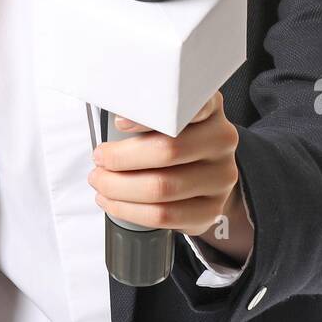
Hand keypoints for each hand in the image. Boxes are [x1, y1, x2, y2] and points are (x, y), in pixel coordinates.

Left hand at [87, 91, 252, 259]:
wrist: (206, 177)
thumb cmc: (176, 142)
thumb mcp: (168, 118)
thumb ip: (147, 114)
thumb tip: (108, 124)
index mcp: (211, 108)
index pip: (187, 106)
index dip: (150, 115)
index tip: (119, 123)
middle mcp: (222, 140)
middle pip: (168, 150)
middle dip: (121, 158)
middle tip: (99, 159)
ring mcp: (221, 176)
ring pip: (162, 187)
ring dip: (119, 187)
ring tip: (100, 182)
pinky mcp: (212, 209)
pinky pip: (164, 215)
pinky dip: (130, 210)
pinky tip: (113, 202)